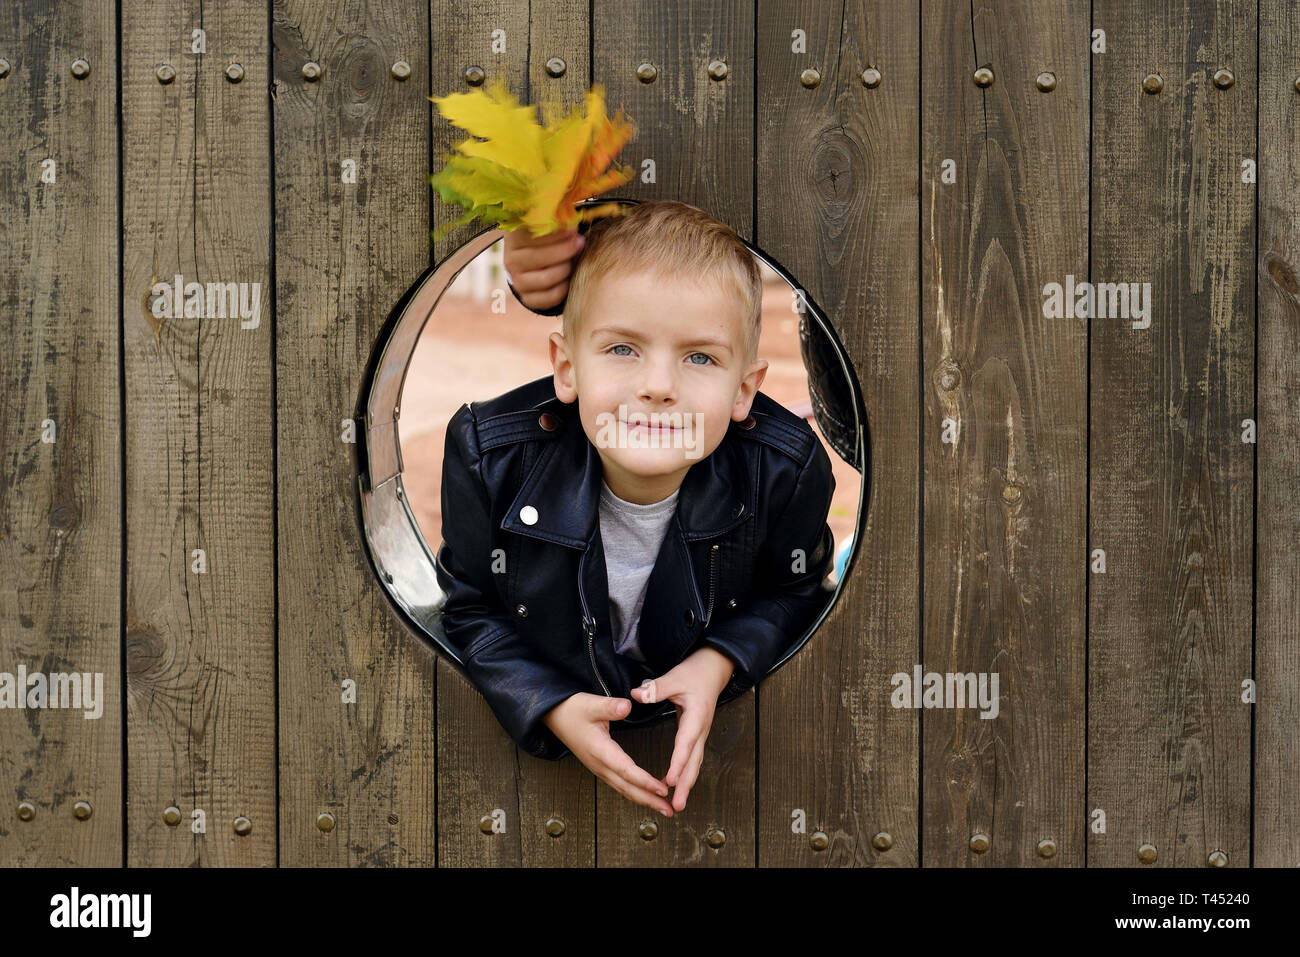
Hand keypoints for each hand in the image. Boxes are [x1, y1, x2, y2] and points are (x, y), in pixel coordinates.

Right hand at [502, 225, 583, 311]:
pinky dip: (564, 288)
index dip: (555, 233)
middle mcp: (511, 260)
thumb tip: (570, 217)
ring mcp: (517, 281)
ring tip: (574, 260)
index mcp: (513, 239)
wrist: (534, 265)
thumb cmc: (545, 240)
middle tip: (580, 242)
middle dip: (564, 250)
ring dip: (565, 269)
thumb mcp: (546, 226)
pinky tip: (569, 278)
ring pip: (546, 278)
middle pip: (538, 257)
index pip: (531, 235)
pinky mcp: (528, 298)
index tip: (573, 228)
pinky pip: (550, 296)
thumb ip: (554, 220)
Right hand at [542, 692, 675, 816]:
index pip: (626, 770)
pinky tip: (647, 795)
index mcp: (600, 750)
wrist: (555, 716)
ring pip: (625, 789)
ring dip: (645, 799)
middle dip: (650, 800)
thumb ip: (609, 706)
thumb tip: (626, 706)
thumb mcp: (591, 704)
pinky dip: (636, 792)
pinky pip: (621, 784)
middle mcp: (600, 764)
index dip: (646, 781)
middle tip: (670, 809)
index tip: (663, 789)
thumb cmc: (572, 710)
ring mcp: (600, 768)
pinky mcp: (601, 766)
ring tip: (664, 807)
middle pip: (628, 788)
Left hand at [629, 646, 734, 811]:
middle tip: (677, 805)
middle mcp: (701, 729)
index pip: (686, 743)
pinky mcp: (697, 734)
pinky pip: (692, 758)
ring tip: (678, 804)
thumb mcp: (675, 677)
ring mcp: (700, 733)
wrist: (714, 669)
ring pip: (695, 763)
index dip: (678, 763)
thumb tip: (637, 695)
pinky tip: (677, 785)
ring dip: (687, 784)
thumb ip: (657, 688)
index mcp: (697, 716)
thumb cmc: (695, 673)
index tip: (669, 780)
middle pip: (694, 761)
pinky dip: (686, 774)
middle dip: (685, 784)